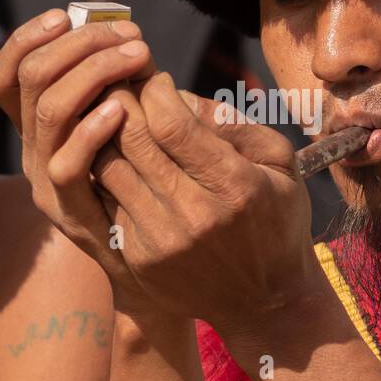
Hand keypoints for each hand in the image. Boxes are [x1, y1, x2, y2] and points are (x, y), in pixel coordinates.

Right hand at [0, 8, 158, 312]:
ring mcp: (48, 187)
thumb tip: (126, 32)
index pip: (6, 74)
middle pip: (30, 79)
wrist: (165, 272)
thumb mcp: (140, 128)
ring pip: (47, 113)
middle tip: (128, 34)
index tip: (68, 14)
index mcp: (43, 128)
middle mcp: (34, 153)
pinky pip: (66, 166)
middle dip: (80, 44)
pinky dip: (90, 130)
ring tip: (134, 56)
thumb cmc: (159, 187)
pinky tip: (121, 110)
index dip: (28, 39)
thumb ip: (127, 87)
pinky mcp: (73, 217)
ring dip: (92, 72)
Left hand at [0, 12, 322, 335]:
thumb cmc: (276, 219)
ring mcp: (159, 240)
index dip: (153, 90)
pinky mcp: (137, 258)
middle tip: (118, 80)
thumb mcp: (280, 164)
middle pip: (131, 139)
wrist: (265, 303)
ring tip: (106, 112)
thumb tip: (177, 96)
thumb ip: (235, 123)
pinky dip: (100, 170)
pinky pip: (103, 199)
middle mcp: (193, 214)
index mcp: (234, 185)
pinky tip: (107, 154)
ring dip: (100, 131)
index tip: (154, 77)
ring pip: (106, 167)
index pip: (171, 123)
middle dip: (119, 99)